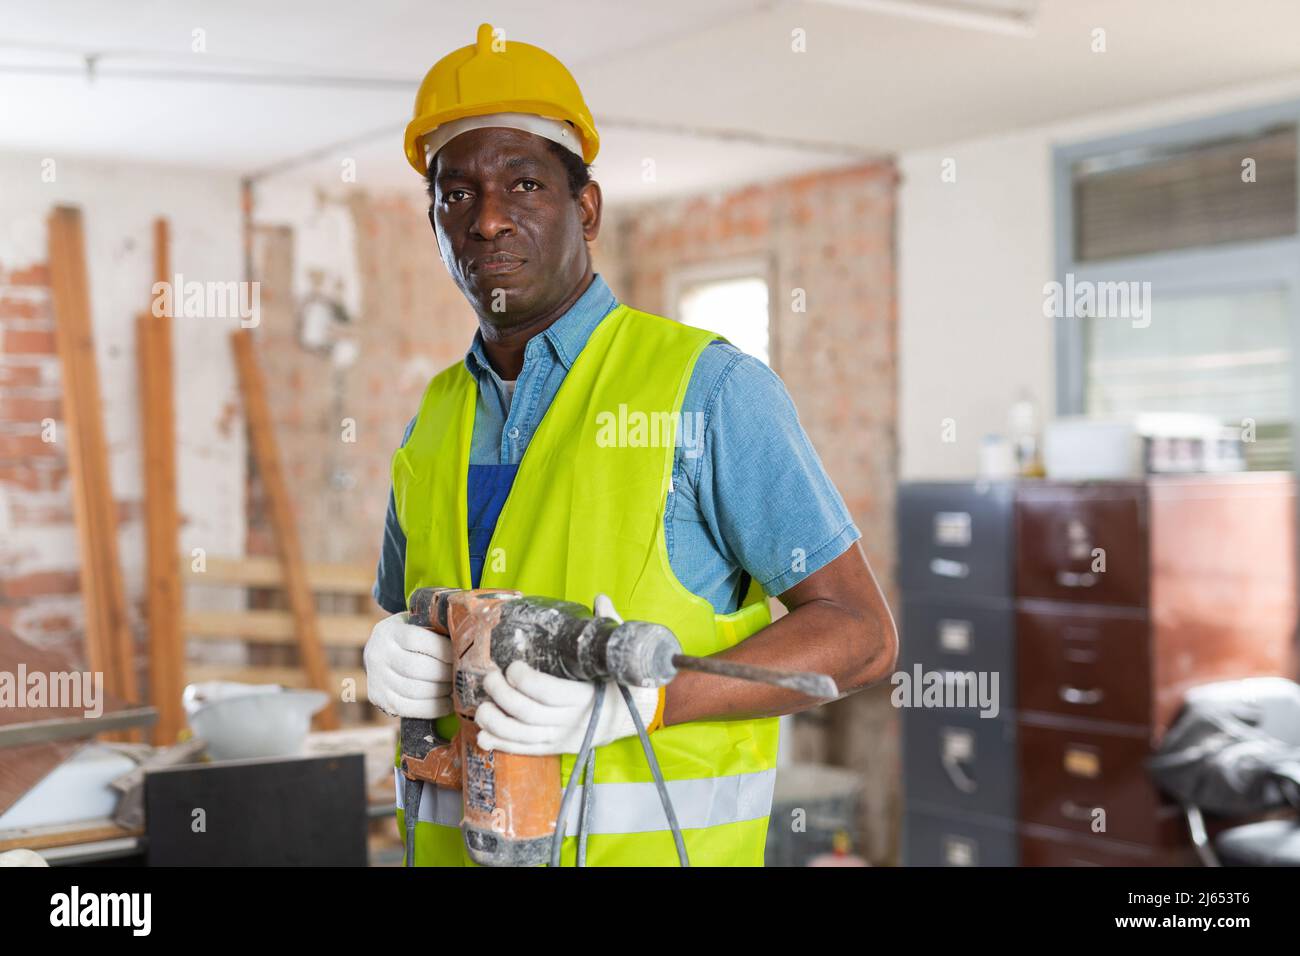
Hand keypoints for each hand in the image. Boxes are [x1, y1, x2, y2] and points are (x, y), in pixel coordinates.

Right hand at [363, 611, 453, 718]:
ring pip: (413, 690)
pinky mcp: (379, 699)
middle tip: (461, 674)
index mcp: (389, 631)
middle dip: (444, 673)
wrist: (379, 651)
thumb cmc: (409, 636)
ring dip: (440, 691)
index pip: (416, 639)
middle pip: (416, 667)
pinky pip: (407, 708)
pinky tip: (447, 703)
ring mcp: (376, 679)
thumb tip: (466, 637)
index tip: (459, 655)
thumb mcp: (416, 623)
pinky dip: (432, 708)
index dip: (441, 649)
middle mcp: (377, 654)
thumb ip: (435, 628)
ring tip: (455, 687)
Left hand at [474, 593, 660, 754]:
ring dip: (496, 723)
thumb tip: (600, 599)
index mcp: (587, 697)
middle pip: (529, 713)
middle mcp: (572, 721)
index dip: (526, 681)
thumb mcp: (619, 656)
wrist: (629, 718)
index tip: (513, 666)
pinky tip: (483, 736)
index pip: (550, 693)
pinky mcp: (554, 747)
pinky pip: (525, 750)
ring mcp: (561, 737)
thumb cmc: (620, 684)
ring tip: (482, 707)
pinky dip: (502, 745)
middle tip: (491, 677)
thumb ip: (609, 627)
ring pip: (522, 736)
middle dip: (503, 696)